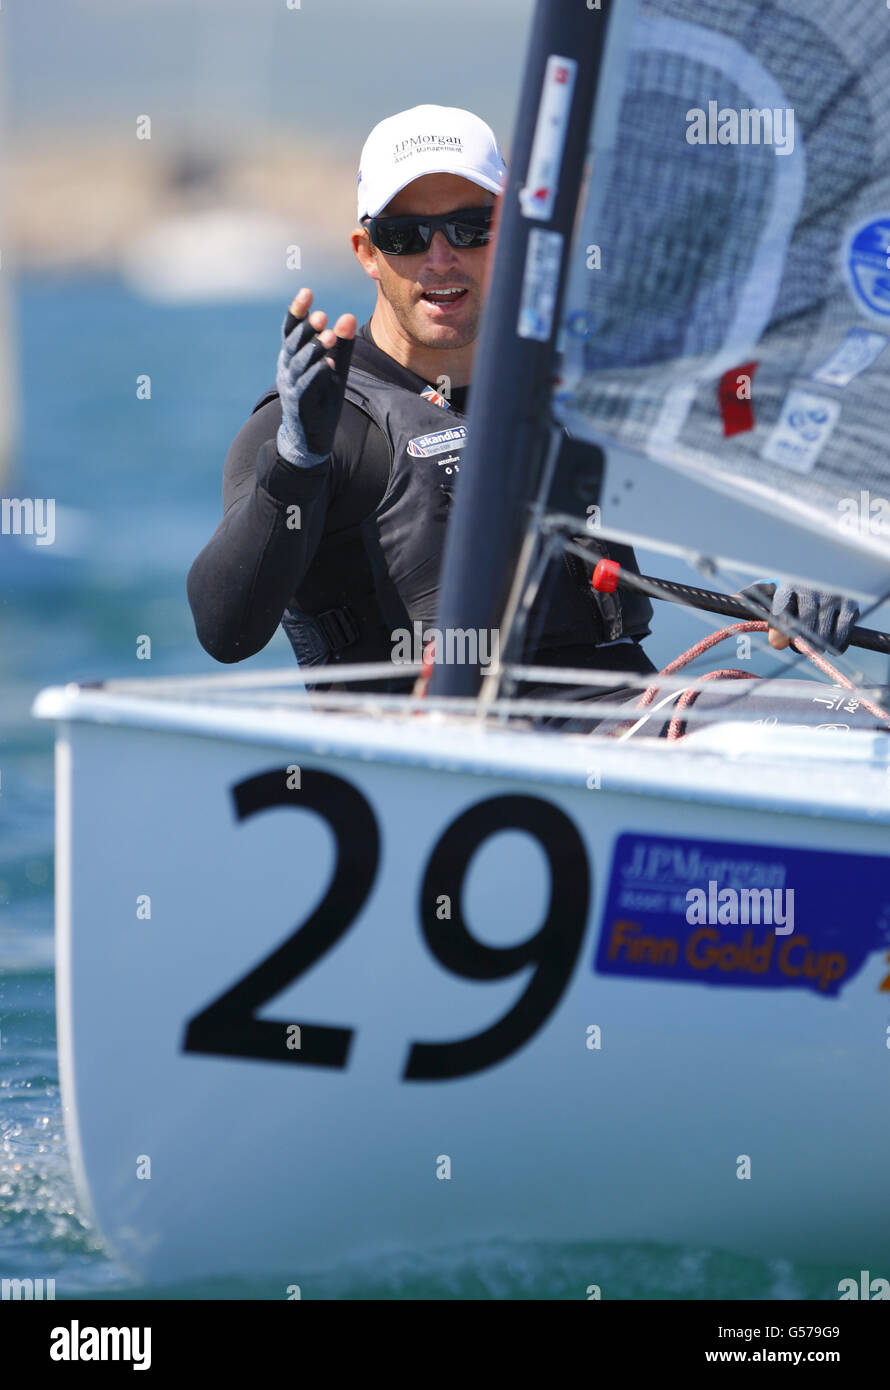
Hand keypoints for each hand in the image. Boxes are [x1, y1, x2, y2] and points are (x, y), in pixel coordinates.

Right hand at [275, 288, 355, 466]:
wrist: (310, 436)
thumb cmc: (321, 397)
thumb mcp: (334, 368)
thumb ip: (341, 345)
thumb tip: (349, 316)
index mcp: (292, 355)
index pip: (291, 329)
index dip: (297, 311)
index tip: (306, 292)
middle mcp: (287, 367)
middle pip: (293, 343)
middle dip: (306, 329)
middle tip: (321, 314)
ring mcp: (291, 386)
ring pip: (299, 363)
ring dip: (313, 349)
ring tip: (328, 337)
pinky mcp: (300, 404)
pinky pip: (306, 386)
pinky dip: (316, 374)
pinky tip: (327, 364)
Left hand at [740, 581, 859, 651]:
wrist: (817, 575)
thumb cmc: (785, 591)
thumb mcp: (766, 591)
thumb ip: (751, 597)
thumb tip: (732, 598)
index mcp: (786, 587)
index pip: (781, 609)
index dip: (780, 628)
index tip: (779, 640)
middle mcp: (810, 589)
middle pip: (805, 624)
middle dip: (801, 641)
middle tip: (800, 648)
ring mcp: (831, 596)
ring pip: (825, 629)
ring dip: (819, 645)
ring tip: (815, 649)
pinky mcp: (849, 603)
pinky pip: (845, 627)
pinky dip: (839, 641)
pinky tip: (833, 647)